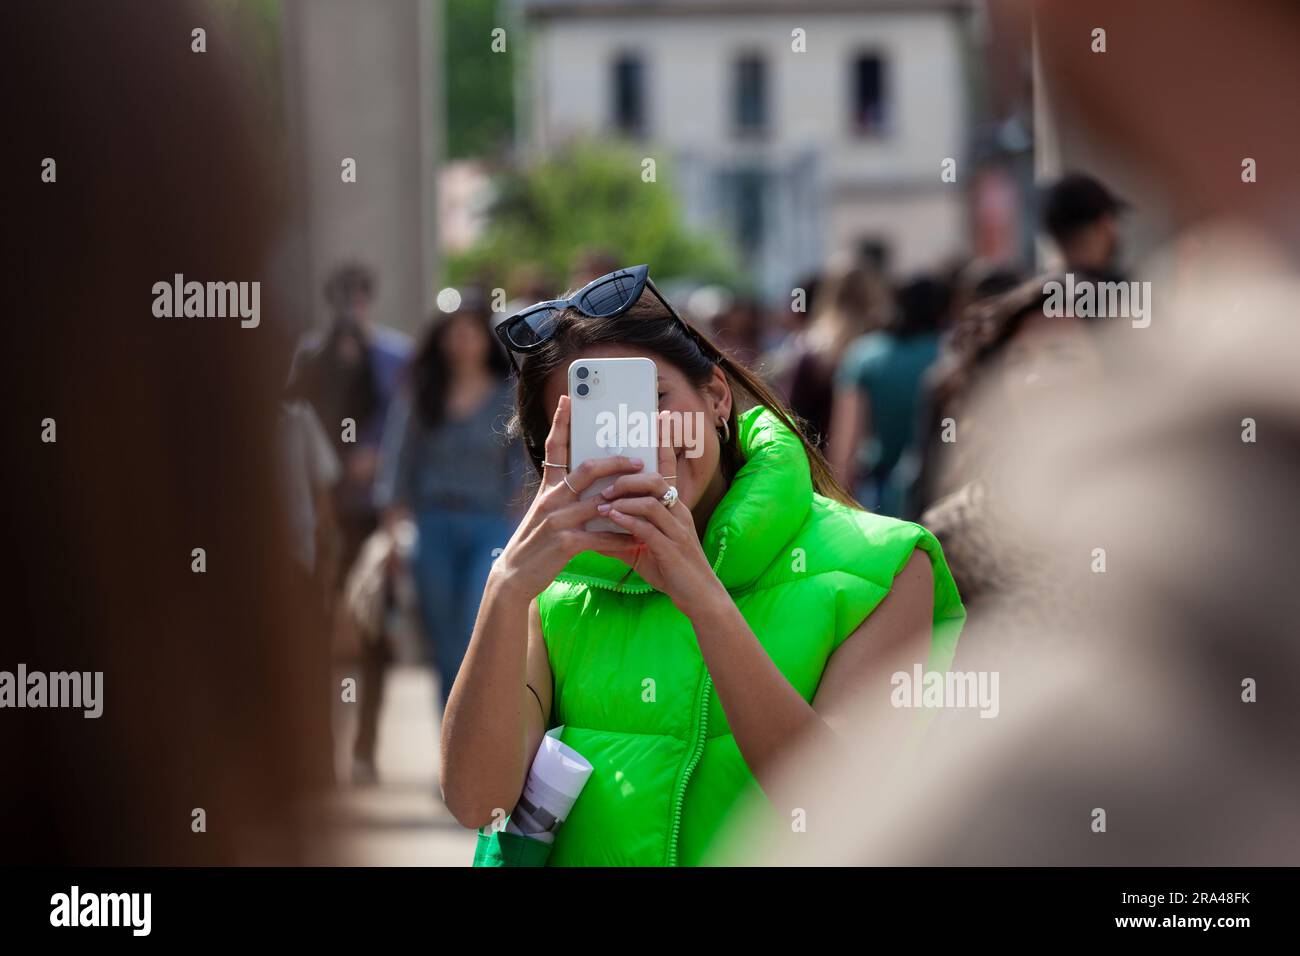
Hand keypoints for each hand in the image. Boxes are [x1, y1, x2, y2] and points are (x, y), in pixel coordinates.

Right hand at [490, 394, 644, 602]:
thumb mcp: (545, 512)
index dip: (561, 422)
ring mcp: (558, 521)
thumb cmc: (536, 542)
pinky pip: (600, 537)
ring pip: (599, 502)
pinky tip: (637, 538)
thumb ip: (565, 496)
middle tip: (639, 460)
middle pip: (587, 470)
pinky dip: (621, 537)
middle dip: (616, 463)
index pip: (553, 448)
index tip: (569, 399)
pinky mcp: (565, 544)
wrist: (514, 575)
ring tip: (649, 496)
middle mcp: (551, 499)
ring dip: (627, 500)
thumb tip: (595, 484)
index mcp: (548, 488)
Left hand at [596, 410, 728, 617]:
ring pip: (653, 501)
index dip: (665, 443)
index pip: (669, 470)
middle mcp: (678, 513)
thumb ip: (621, 537)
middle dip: (630, 475)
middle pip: (658, 480)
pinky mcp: (672, 548)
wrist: (698, 598)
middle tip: (607, 481)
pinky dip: (629, 521)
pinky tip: (613, 519)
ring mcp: (677, 530)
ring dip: (626, 497)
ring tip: (604, 500)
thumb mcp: (643, 550)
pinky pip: (649, 528)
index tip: (661, 417)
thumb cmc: (672, 571)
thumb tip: (593, 531)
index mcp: (674, 508)